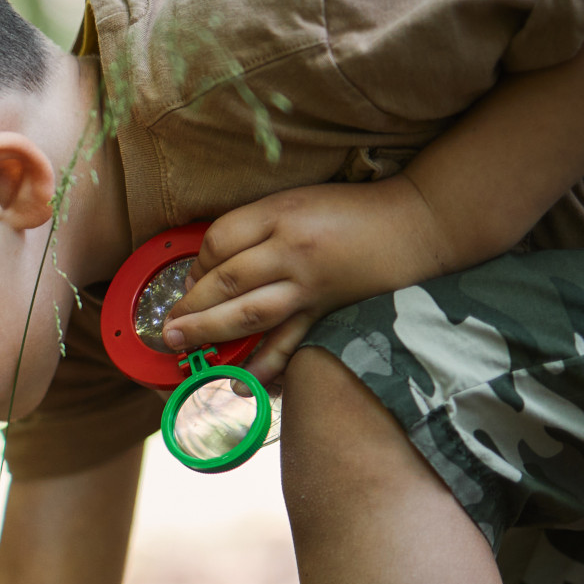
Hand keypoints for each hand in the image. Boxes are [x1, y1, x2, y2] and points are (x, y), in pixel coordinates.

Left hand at [159, 177, 460, 383]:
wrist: (417, 223)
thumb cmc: (350, 211)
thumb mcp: (296, 201)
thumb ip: (253, 228)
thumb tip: (209, 267)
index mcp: (281, 214)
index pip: (220, 241)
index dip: (196, 263)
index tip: (188, 281)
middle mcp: (291, 251)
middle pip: (226, 282)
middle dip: (190, 307)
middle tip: (166, 327)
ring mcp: (310, 286)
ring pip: (249, 315)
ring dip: (210, 333)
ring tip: (181, 345)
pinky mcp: (327, 312)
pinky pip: (289, 343)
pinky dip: (264, 366)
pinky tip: (240, 382)